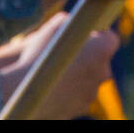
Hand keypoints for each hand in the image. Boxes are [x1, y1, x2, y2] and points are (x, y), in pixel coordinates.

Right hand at [0, 13, 118, 119]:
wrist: (22, 89)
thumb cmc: (38, 54)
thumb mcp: (54, 27)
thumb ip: (70, 23)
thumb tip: (72, 24)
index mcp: (102, 49)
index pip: (111, 39)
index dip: (98, 35)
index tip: (86, 34)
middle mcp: (103, 72)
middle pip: (101, 61)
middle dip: (89, 56)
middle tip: (69, 51)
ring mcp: (93, 93)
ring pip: (90, 79)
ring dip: (78, 74)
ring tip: (56, 70)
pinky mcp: (81, 108)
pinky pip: (79, 95)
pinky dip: (70, 91)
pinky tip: (53, 85)